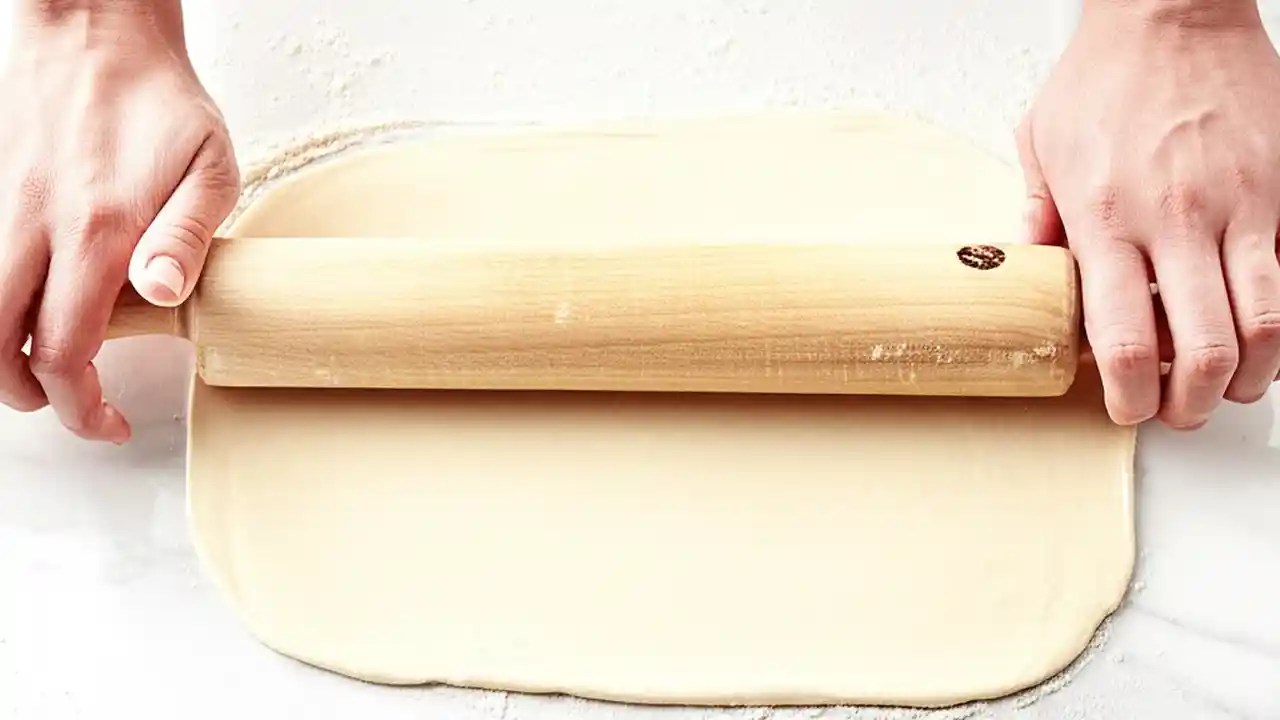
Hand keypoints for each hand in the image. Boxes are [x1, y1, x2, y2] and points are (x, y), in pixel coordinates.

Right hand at [0, 3, 238, 441]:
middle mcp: (33, 225)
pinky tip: (20, 311)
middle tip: (72, 403)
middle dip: (28, 394)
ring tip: (38, 371)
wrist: (95, 27)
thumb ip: (186, 237)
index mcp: (96, 230)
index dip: (81, 405)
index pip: (65, 350)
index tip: (108, 423)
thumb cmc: (161, 99)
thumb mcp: (210, 167)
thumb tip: (162, 298)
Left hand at [1018, 0, 1279, 428]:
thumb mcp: (1040, 144)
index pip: (1124, 339)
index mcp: (1106, 219)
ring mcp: (1240, 207)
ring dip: (1250, 376)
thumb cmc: (1103, 76)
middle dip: (1193, 403)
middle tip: (1180, 411)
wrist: (1173, 11)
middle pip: (1204, 351)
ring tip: (1230, 387)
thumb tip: (1028, 273)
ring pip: (1266, 326)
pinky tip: (1261, 334)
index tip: (1125, 408)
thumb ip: (1036, 216)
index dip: (1128, 395)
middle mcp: (1176, 222)